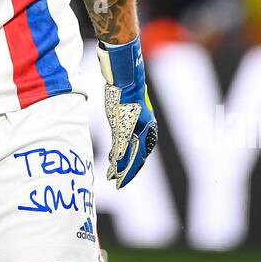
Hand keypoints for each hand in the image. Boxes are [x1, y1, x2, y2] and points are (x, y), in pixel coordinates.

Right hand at [97, 36, 157, 187]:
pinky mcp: (124, 125)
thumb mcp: (126, 108)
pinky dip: (118, 157)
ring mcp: (134, 128)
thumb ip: (124, 122)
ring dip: (122, 169)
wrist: (126, 77)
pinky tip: (114, 167)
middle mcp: (144, 129)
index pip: (142, 152)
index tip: (125, 175)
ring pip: (130, 154)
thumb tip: (121, 128)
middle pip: (137, 157)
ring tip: (115, 179)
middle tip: (120, 184)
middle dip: (128, 172)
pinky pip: (122, 145)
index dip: (133, 166)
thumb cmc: (125, 88)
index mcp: (147, 126)